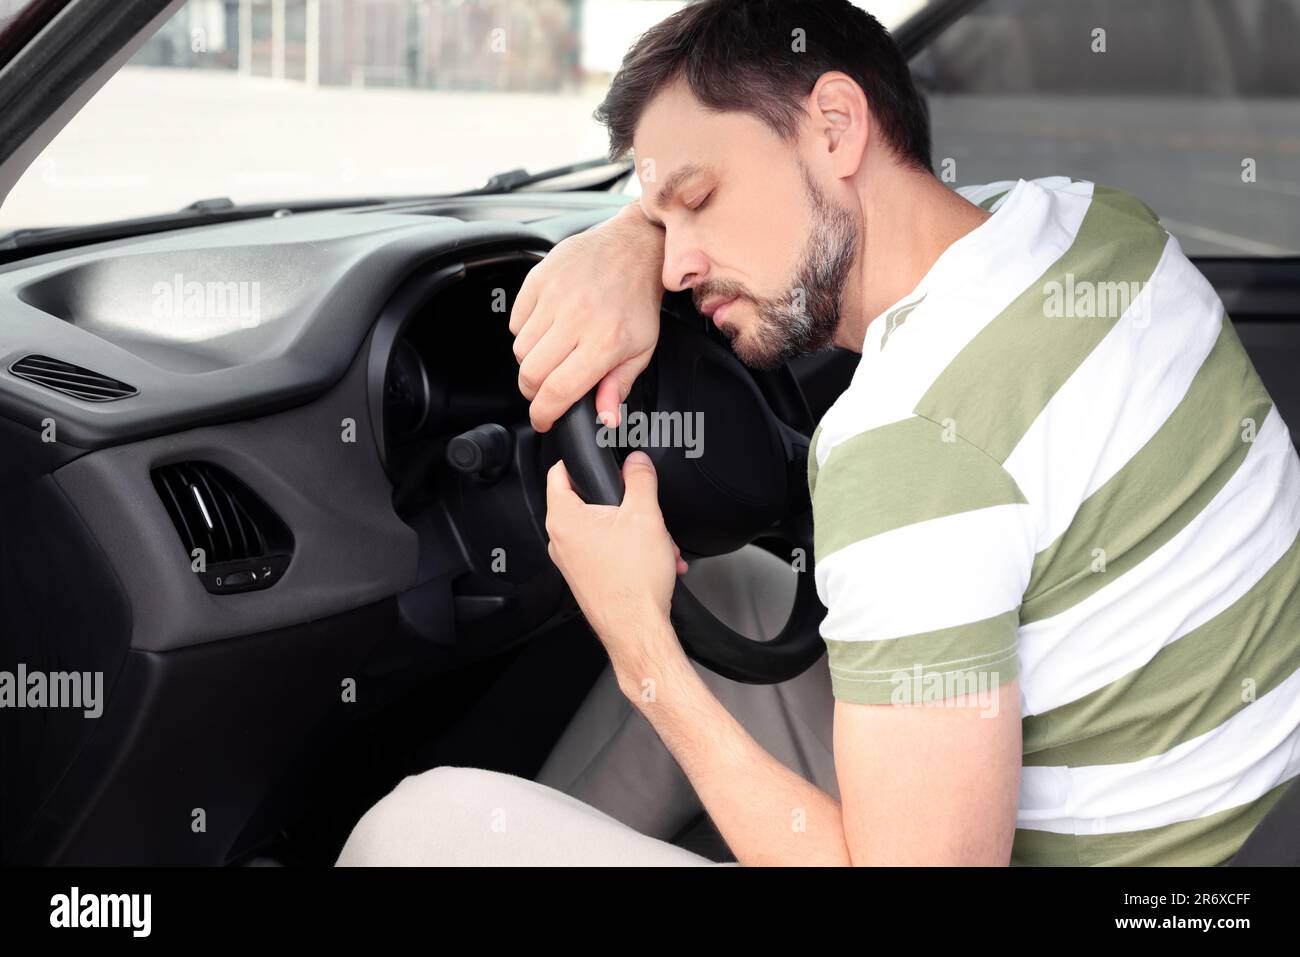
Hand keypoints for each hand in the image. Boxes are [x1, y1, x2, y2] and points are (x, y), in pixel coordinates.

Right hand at [510, 202, 664, 431]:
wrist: (633, 248)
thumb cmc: (638, 301)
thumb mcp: (641, 349)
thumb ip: (618, 386)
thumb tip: (605, 418)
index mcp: (604, 341)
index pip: (558, 391)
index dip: (544, 414)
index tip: (543, 420)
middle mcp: (576, 317)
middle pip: (530, 374)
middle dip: (534, 391)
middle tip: (547, 389)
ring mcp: (554, 296)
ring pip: (520, 350)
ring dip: (531, 360)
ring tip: (554, 350)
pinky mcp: (538, 279)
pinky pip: (515, 322)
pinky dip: (526, 332)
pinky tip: (548, 326)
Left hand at [545, 451, 687, 675]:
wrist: (638, 629)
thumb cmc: (633, 583)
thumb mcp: (645, 516)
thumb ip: (640, 479)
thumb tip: (637, 461)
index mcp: (564, 519)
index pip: (558, 472)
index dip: (580, 460)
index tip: (598, 458)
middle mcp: (560, 541)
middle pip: (589, 501)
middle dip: (626, 504)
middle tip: (645, 511)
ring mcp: (571, 561)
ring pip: (604, 529)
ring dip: (636, 531)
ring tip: (659, 543)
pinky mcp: (586, 576)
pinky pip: (607, 551)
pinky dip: (632, 551)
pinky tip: (656, 559)